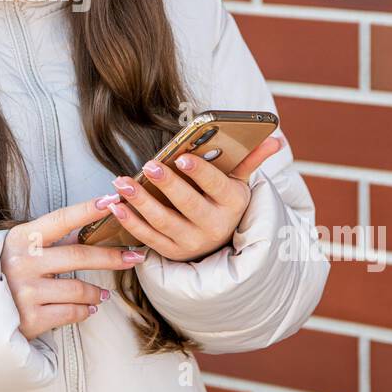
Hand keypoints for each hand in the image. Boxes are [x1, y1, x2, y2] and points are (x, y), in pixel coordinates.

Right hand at [1, 193, 147, 340]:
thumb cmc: (7, 272)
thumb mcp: (23, 248)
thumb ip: (54, 239)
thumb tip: (94, 221)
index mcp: (22, 238)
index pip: (61, 219)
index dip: (88, 209)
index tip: (112, 200)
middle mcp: (23, 262)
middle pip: (79, 255)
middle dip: (112, 256)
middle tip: (135, 256)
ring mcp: (26, 292)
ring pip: (79, 289)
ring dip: (97, 292)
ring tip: (103, 293)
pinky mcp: (31, 319)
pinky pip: (72, 313)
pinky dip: (85, 311)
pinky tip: (89, 308)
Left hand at [107, 135, 282, 261]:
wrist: (219, 242)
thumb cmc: (224, 200)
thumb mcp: (239, 180)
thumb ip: (251, 158)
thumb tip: (276, 138)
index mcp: (232, 203)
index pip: (216, 186)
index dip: (200, 172)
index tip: (183, 157)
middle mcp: (214, 226)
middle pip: (187, 204)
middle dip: (167, 184)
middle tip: (148, 165)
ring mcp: (191, 242)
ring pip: (163, 222)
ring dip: (140, 202)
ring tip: (122, 182)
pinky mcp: (171, 252)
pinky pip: (147, 238)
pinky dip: (130, 222)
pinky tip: (115, 205)